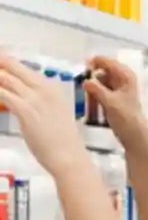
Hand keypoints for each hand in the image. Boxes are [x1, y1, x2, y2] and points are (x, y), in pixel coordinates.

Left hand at [0, 56, 89, 177]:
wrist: (69, 157)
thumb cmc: (62, 141)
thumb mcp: (52, 115)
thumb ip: (36, 104)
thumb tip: (17, 100)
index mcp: (51, 88)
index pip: (22, 68)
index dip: (4, 62)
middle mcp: (44, 89)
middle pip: (11, 66)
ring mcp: (35, 98)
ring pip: (5, 78)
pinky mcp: (26, 110)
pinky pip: (3, 93)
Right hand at [82, 56, 147, 147]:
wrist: (134, 134)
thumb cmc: (125, 117)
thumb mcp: (109, 101)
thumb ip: (96, 89)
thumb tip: (85, 81)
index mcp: (126, 75)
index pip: (106, 61)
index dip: (92, 63)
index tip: (81, 72)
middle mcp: (123, 78)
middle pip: (101, 70)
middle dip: (91, 77)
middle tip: (83, 87)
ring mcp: (118, 87)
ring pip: (99, 80)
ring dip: (92, 87)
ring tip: (88, 97)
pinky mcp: (113, 97)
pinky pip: (99, 89)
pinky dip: (94, 93)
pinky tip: (92, 102)